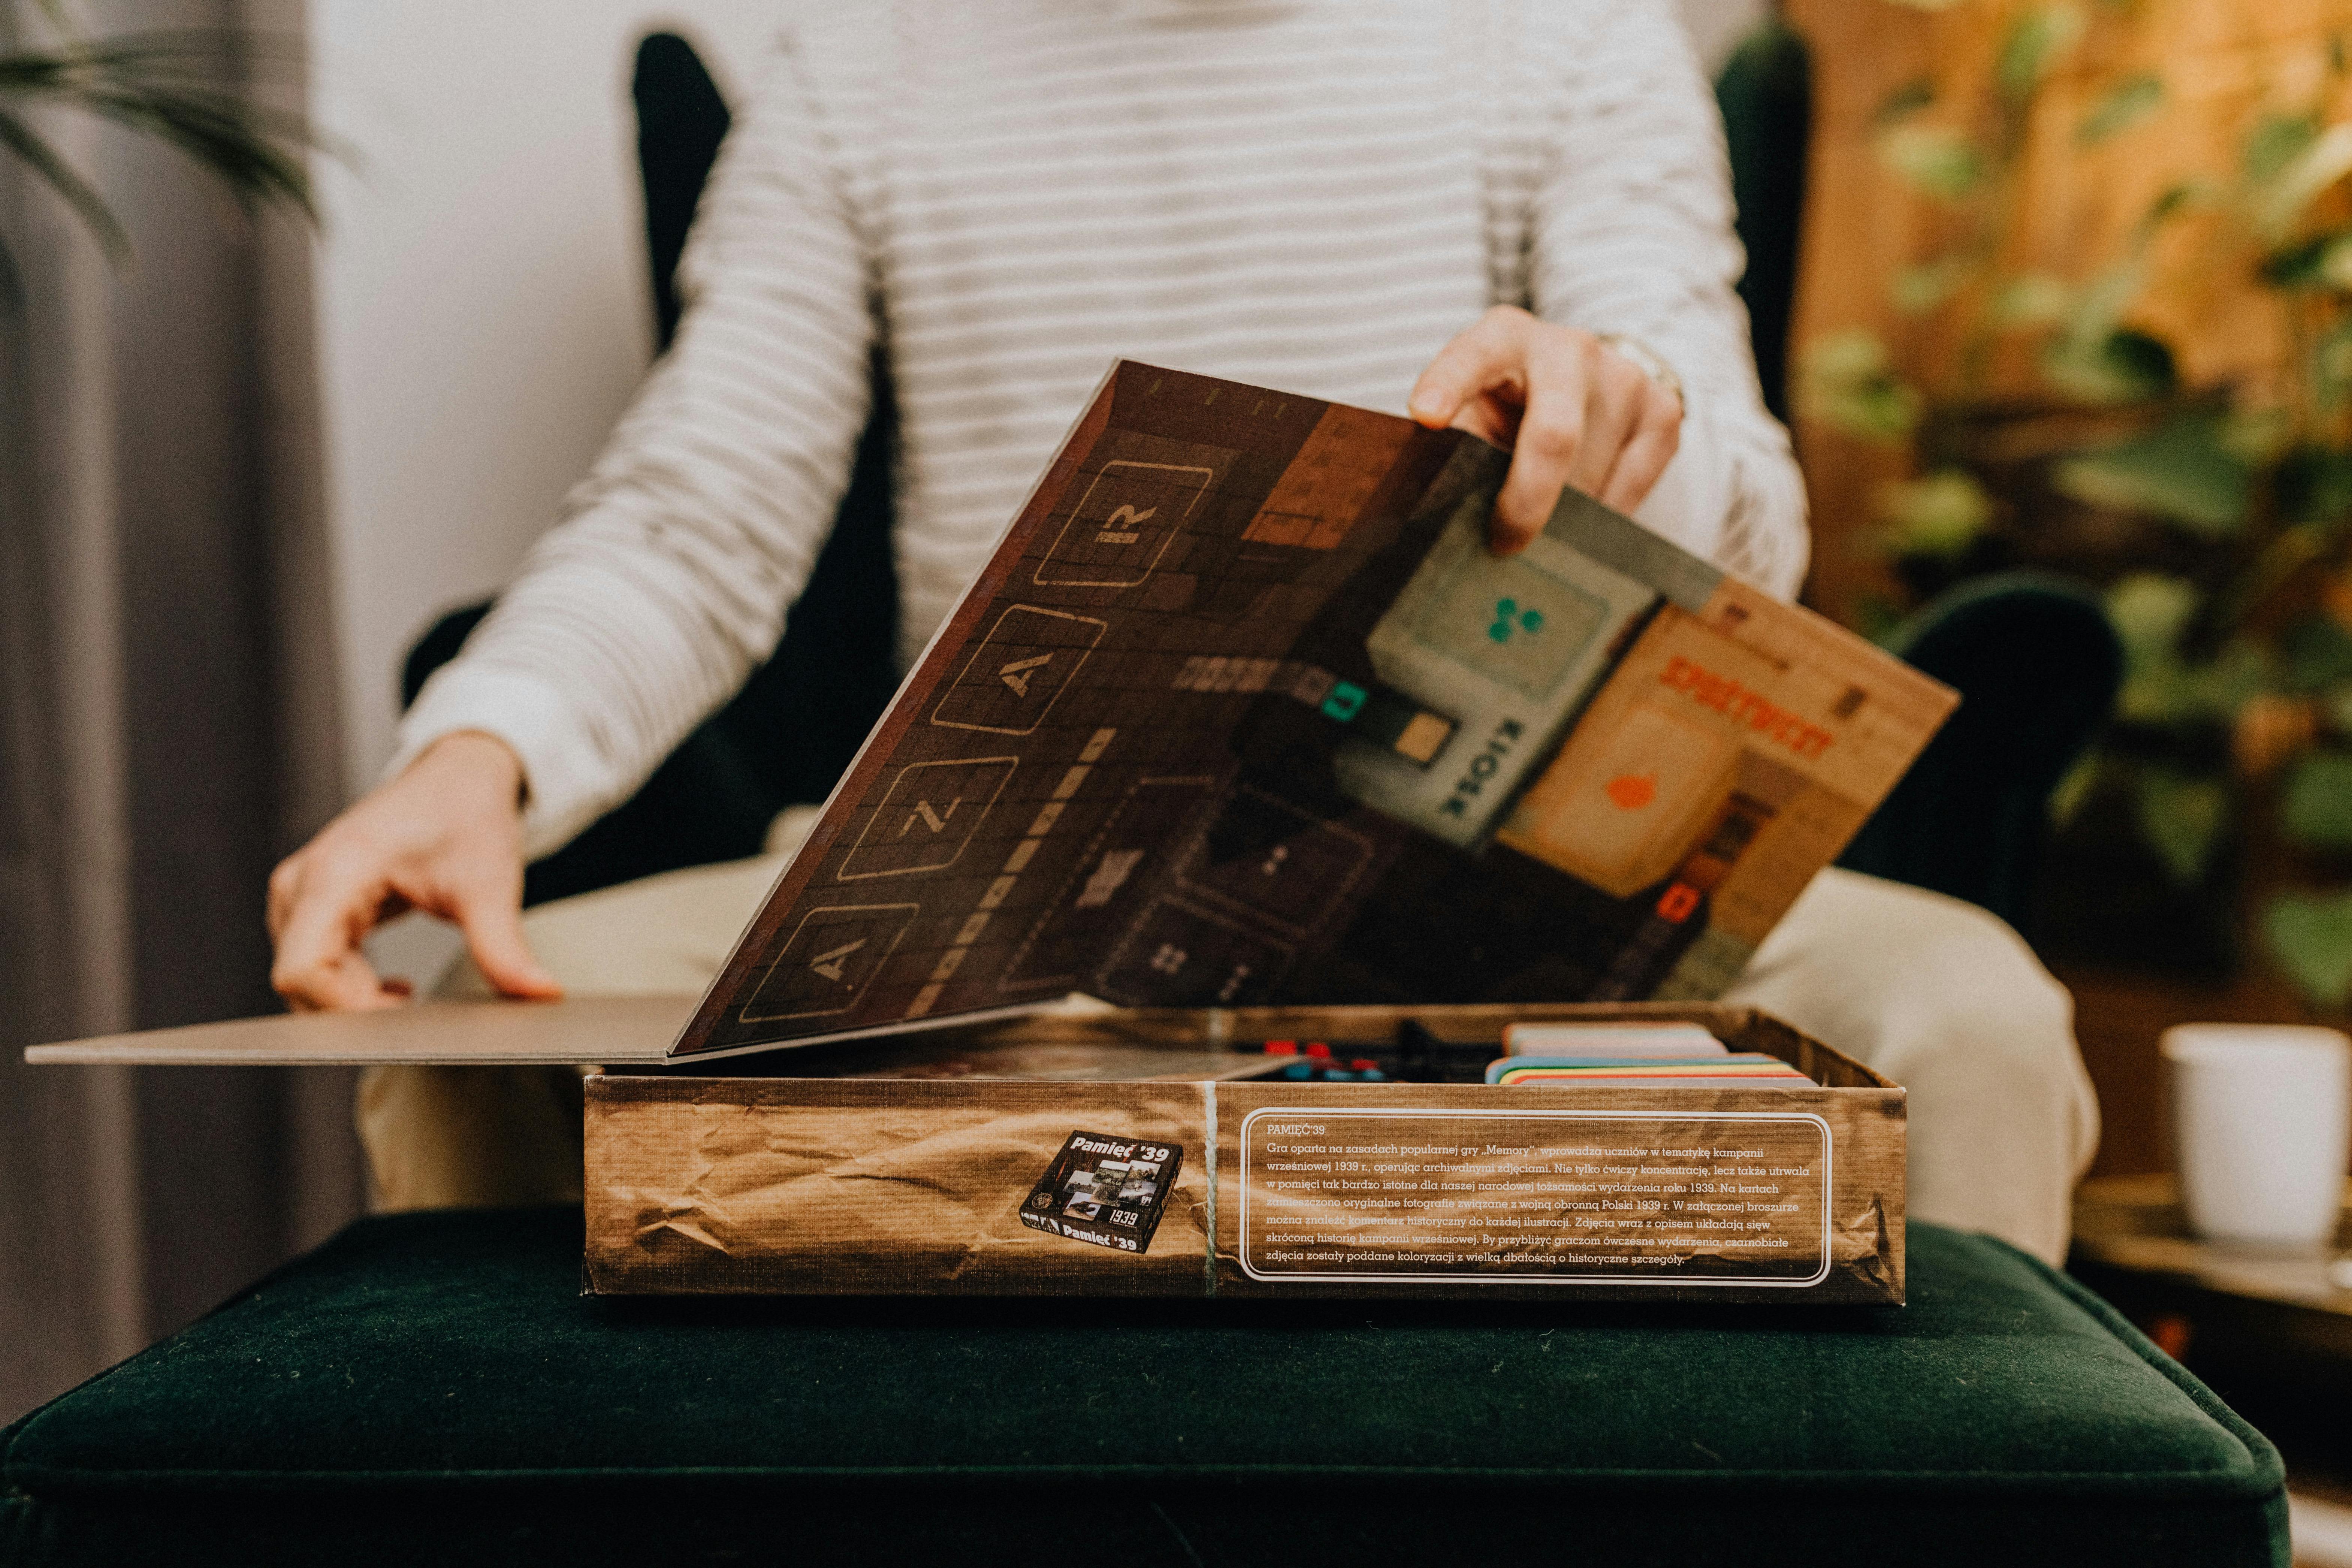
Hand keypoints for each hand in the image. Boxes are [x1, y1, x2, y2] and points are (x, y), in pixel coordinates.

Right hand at [267, 730, 560, 1010]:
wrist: (458, 778)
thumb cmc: (466, 814)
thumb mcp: (489, 886)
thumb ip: (504, 948)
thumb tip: (541, 994)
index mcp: (338, 871)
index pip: (303, 968)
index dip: (345, 1008)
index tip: (401, 1019)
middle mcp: (303, 883)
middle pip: (299, 980)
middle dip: (353, 1011)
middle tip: (416, 1019)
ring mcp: (301, 894)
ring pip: (304, 978)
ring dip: (353, 1001)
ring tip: (409, 999)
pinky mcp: (312, 905)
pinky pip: (314, 964)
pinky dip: (351, 987)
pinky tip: (395, 988)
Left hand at [1409, 306, 1682, 553]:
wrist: (1580, 383)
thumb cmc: (1507, 408)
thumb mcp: (1470, 416)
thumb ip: (1453, 449)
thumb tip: (1440, 511)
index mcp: (1502, 337)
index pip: (1472, 358)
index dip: (1447, 385)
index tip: (1426, 415)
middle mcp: (1567, 348)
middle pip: (1553, 436)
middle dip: (1528, 502)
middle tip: (1505, 545)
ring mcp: (1622, 377)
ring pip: (1590, 476)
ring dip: (1562, 513)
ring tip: (1543, 516)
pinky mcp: (1662, 409)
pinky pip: (1630, 488)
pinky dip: (1601, 513)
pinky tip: (1583, 510)